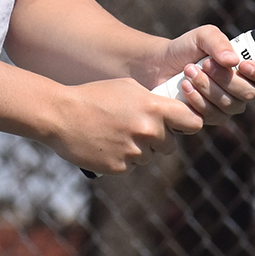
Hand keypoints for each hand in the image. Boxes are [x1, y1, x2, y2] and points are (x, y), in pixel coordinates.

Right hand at [48, 77, 204, 175]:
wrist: (61, 115)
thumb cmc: (95, 96)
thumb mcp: (128, 87)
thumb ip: (154, 100)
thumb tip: (174, 112)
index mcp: (154, 108)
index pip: (193, 122)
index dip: (187, 123)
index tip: (179, 124)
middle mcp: (149, 131)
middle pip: (170, 145)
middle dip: (157, 139)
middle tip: (134, 128)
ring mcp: (135, 152)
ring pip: (149, 156)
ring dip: (138, 149)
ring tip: (114, 134)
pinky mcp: (120, 168)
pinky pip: (131, 166)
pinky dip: (121, 159)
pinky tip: (105, 144)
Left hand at [145, 26, 254, 126]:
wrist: (160, 65)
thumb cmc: (187, 48)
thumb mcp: (203, 36)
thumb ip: (218, 42)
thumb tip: (232, 61)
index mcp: (252, 70)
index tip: (244, 65)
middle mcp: (245, 91)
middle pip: (249, 93)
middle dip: (225, 78)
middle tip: (204, 63)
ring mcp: (228, 108)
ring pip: (230, 106)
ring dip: (208, 87)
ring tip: (188, 71)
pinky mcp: (209, 119)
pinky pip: (211, 116)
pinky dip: (196, 100)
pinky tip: (184, 86)